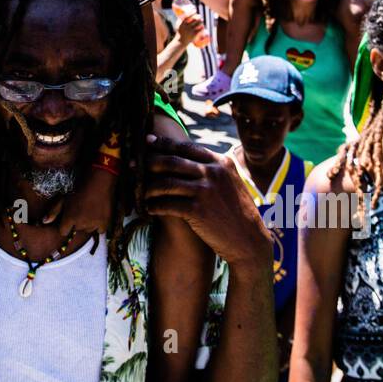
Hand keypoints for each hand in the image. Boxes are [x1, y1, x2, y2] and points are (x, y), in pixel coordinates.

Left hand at [49, 165, 116, 239]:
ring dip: (88, 224)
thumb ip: (54, 211)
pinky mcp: (104, 223)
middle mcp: (80, 224)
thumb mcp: (64, 197)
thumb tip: (44, 222)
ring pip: (88, 230)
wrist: (99, 180)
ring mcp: (93, 224)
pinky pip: (99, 230)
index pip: (64, 232)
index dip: (66, 225)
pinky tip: (98, 214)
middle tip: (81, 209)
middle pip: (76, 229)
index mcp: (69, 218)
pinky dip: (99, 225)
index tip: (70, 217)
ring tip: (90, 210)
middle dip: (77, 222)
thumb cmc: (79, 187)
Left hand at [142, 133, 272, 273]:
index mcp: (220, 163)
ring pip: (166, 183)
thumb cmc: (237, 211)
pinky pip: (167, 204)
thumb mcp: (230, 182)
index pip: (186, 147)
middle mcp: (212, 173)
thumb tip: (186, 157)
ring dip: (149, 188)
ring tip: (142, 193)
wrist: (249, 240)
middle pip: (172, 161)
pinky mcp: (197, 210)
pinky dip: (154, 206)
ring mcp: (205, 191)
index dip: (164, 144)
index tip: (148, 141)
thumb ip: (212, 168)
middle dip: (149, 162)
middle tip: (134, 165)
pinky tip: (150, 209)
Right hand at [176, 13, 204, 44]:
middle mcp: (186, 26)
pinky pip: (200, 29)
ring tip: (201, 20)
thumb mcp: (178, 25)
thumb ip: (180, 19)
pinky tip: (202, 26)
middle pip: (194, 19)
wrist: (180, 42)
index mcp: (182, 23)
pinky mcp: (194, 34)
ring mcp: (190, 30)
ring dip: (201, 21)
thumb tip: (184, 13)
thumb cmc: (180, 32)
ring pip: (198, 23)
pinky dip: (202, 27)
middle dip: (198, 16)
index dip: (191, 12)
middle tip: (200, 16)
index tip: (194, 10)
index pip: (187, 16)